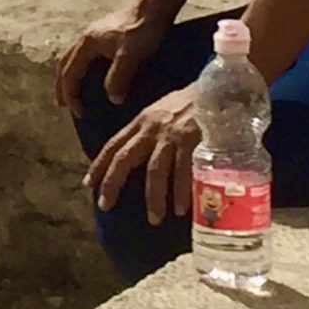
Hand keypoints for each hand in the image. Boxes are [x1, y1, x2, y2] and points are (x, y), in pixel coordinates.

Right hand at [54, 0, 170, 117]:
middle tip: (61, 104)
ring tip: (72, 90)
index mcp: (86, 44)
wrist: (154, 7)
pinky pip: (84, 55)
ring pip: (73, 58)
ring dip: (69, 76)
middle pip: (64, 64)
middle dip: (62, 86)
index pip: (70, 74)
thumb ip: (118, 78)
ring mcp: (93, 35)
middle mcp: (84, 38)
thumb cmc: (141, 30)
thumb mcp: (130, 57)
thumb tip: (112, 99)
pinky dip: (80, 68)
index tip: (79, 114)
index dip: (71, 95)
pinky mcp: (104, 34)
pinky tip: (91, 73)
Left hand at [87, 87, 200, 226]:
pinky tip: (180, 209)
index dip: (99, 165)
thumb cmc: (192, 102)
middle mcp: (152, 128)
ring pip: (154, 170)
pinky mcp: (193, 142)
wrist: (219, 90)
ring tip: (153, 219)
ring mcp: (172, 136)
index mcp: (142, 121)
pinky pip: (184, 172)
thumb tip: (139, 154)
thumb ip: (150, 132)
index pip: (114, 145)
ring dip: (153, 197)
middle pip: (125, 158)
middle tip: (104, 205)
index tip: (89, 183)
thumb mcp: (163, 112)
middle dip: (112, 183)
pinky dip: (181, 192)